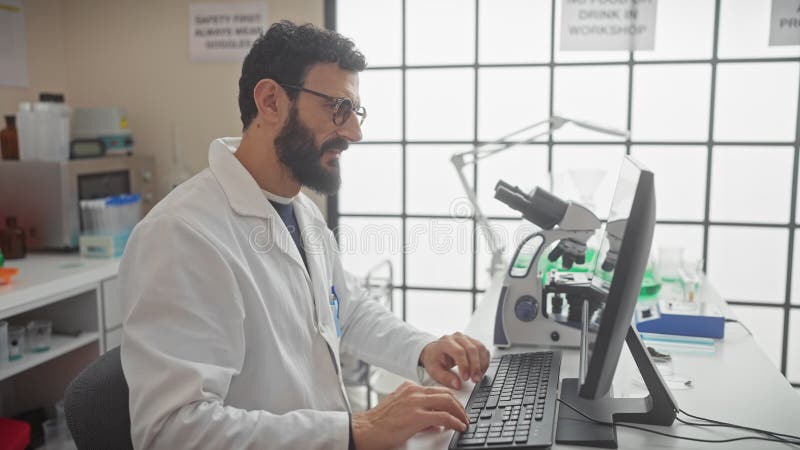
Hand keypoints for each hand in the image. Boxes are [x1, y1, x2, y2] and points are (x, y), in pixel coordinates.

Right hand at [352, 381, 467, 449]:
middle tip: (464, 416)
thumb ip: (419, 411)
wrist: (366, 430)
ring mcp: (415, 402)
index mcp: (409, 388)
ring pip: (447, 402)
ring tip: (464, 422)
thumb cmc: (379, 423)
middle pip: (445, 394)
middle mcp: (413, 391)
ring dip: (460, 413)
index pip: (437, 390)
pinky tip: (459, 427)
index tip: (456, 408)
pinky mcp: (417, 416)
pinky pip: (444, 416)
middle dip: (459, 406)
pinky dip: (455, 422)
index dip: (450, 400)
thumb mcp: (401, 409)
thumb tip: (437, 421)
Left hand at [419, 332, 489, 389]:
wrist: (435, 351)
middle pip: (471, 349)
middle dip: (475, 366)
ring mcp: (467, 338)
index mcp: (445, 342)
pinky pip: (483, 350)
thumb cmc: (434, 359)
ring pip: (480, 348)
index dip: (464, 365)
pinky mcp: (473, 342)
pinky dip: (485, 361)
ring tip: (478, 376)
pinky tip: (481, 371)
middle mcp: (457, 337)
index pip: (459, 351)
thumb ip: (445, 377)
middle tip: (475, 380)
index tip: (466, 378)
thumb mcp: (434, 370)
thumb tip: (457, 384)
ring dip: (482, 364)